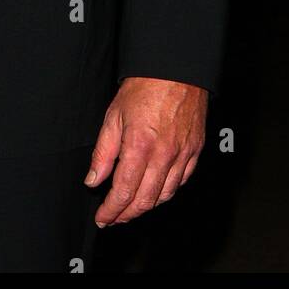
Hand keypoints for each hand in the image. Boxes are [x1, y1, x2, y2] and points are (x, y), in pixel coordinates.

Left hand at [84, 77, 206, 225]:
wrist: (175, 69)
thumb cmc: (144, 87)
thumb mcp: (113, 116)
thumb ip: (103, 152)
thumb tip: (93, 179)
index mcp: (140, 147)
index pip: (124, 192)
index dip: (111, 210)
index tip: (103, 219)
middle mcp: (163, 155)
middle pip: (145, 200)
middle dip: (127, 214)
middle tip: (114, 218)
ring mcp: (182, 154)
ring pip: (165, 195)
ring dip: (146, 207)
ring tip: (131, 208)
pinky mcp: (195, 150)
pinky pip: (182, 181)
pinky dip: (167, 192)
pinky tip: (156, 192)